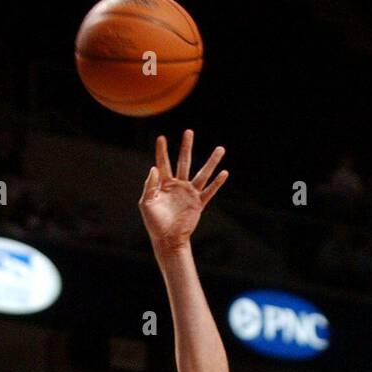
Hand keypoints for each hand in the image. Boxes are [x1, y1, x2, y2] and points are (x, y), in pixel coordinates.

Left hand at [139, 130, 228, 254]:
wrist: (167, 239)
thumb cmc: (154, 223)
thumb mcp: (146, 203)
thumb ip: (149, 186)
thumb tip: (154, 168)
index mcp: (164, 184)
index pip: (163, 163)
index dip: (162, 151)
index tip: (161, 137)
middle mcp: (178, 185)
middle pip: (184, 161)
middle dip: (186, 147)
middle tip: (189, 132)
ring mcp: (189, 193)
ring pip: (202, 174)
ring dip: (212, 162)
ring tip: (221, 149)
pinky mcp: (198, 203)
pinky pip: (209, 191)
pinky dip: (217, 183)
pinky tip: (224, 173)